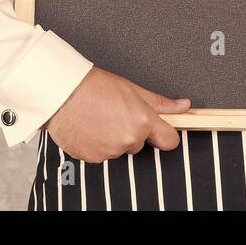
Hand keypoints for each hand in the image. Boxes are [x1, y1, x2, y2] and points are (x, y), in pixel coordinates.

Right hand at [43, 66, 191, 162]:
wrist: (62, 92)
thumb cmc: (94, 86)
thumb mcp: (132, 89)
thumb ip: (160, 103)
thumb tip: (183, 106)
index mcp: (142, 122)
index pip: (169, 140)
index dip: (165, 134)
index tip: (160, 130)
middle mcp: (129, 140)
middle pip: (139, 144)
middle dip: (131, 132)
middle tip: (116, 114)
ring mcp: (110, 151)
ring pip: (119, 149)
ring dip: (112, 139)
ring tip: (99, 118)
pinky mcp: (93, 158)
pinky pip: (101, 155)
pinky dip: (96, 145)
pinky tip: (89, 127)